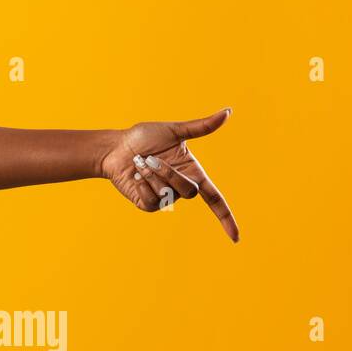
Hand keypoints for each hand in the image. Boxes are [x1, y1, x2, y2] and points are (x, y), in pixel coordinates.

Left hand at [98, 107, 239, 242]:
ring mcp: (164, 197)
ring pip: (168, 195)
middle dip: (169, 173)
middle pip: (189, 191)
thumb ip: (201, 127)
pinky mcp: (147, 204)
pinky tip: (134, 176)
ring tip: (140, 163)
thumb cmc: (143, 137)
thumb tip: (228, 112)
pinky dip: (142, 185)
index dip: (226, 219)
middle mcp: (181, 187)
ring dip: (152, 176)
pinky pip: (151, 201)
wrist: (115, 147)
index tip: (236, 238)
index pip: (215, 200)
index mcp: (193, 172)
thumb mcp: (173, 130)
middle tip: (151, 159)